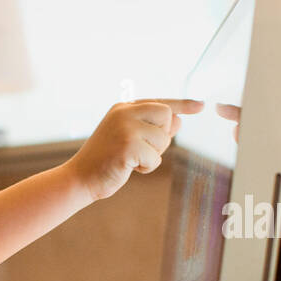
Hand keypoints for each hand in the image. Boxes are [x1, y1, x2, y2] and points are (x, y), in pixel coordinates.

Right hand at [63, 98, 203, 202]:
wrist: (80, 178)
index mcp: (123, 107)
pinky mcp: (128, 146)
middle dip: (163, 137)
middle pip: (167, 116)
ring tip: (131, 160)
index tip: (201, 106)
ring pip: (163, 139)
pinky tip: (129, 168)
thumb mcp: (128, 138)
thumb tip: (179, 120)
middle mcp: (124, 113)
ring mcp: (125, 128)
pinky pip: (156, 157)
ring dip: (153, 155)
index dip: (183, 104)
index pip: (160, 102)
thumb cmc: (105, 160)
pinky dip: (147, 167)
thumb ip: (151, 128)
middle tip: (143, 149)